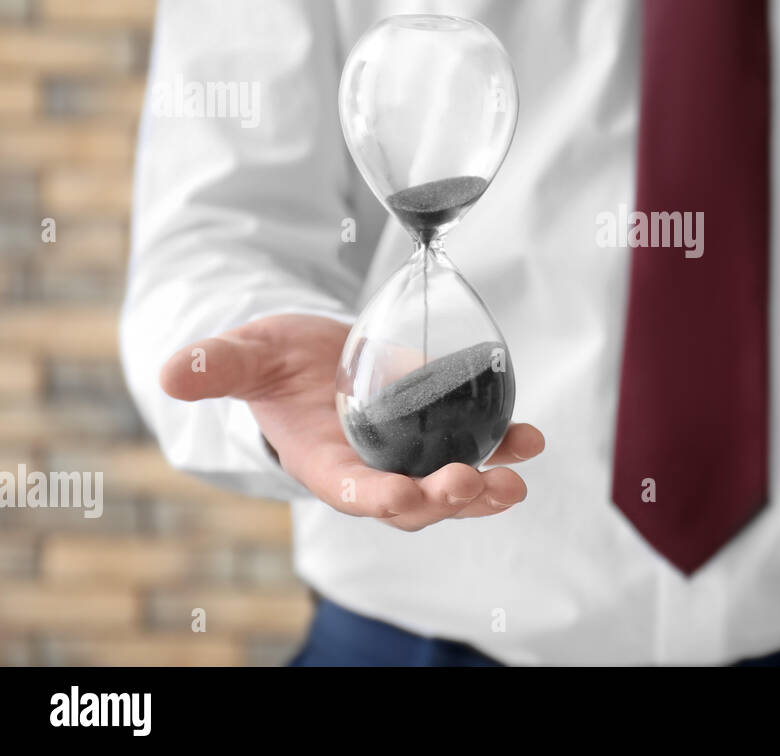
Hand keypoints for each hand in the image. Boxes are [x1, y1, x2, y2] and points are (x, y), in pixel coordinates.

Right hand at [159, 314, 543, 530]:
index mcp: (322, 462)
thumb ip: (217, 366)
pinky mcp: (438, 433)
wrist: (309, 359)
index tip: (403, 494)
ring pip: (450, 489)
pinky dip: (503, 447)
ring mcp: (409, 456)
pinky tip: (530, 440)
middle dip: (441, 498)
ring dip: (485, 489)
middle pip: (411, 502)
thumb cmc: (272, 363)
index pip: (349, 490)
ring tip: (515, 482)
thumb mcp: (246, 356)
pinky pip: (476, 448)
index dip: (375, 495)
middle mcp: (371, 470)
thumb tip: (172, 372)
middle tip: (470, 482)